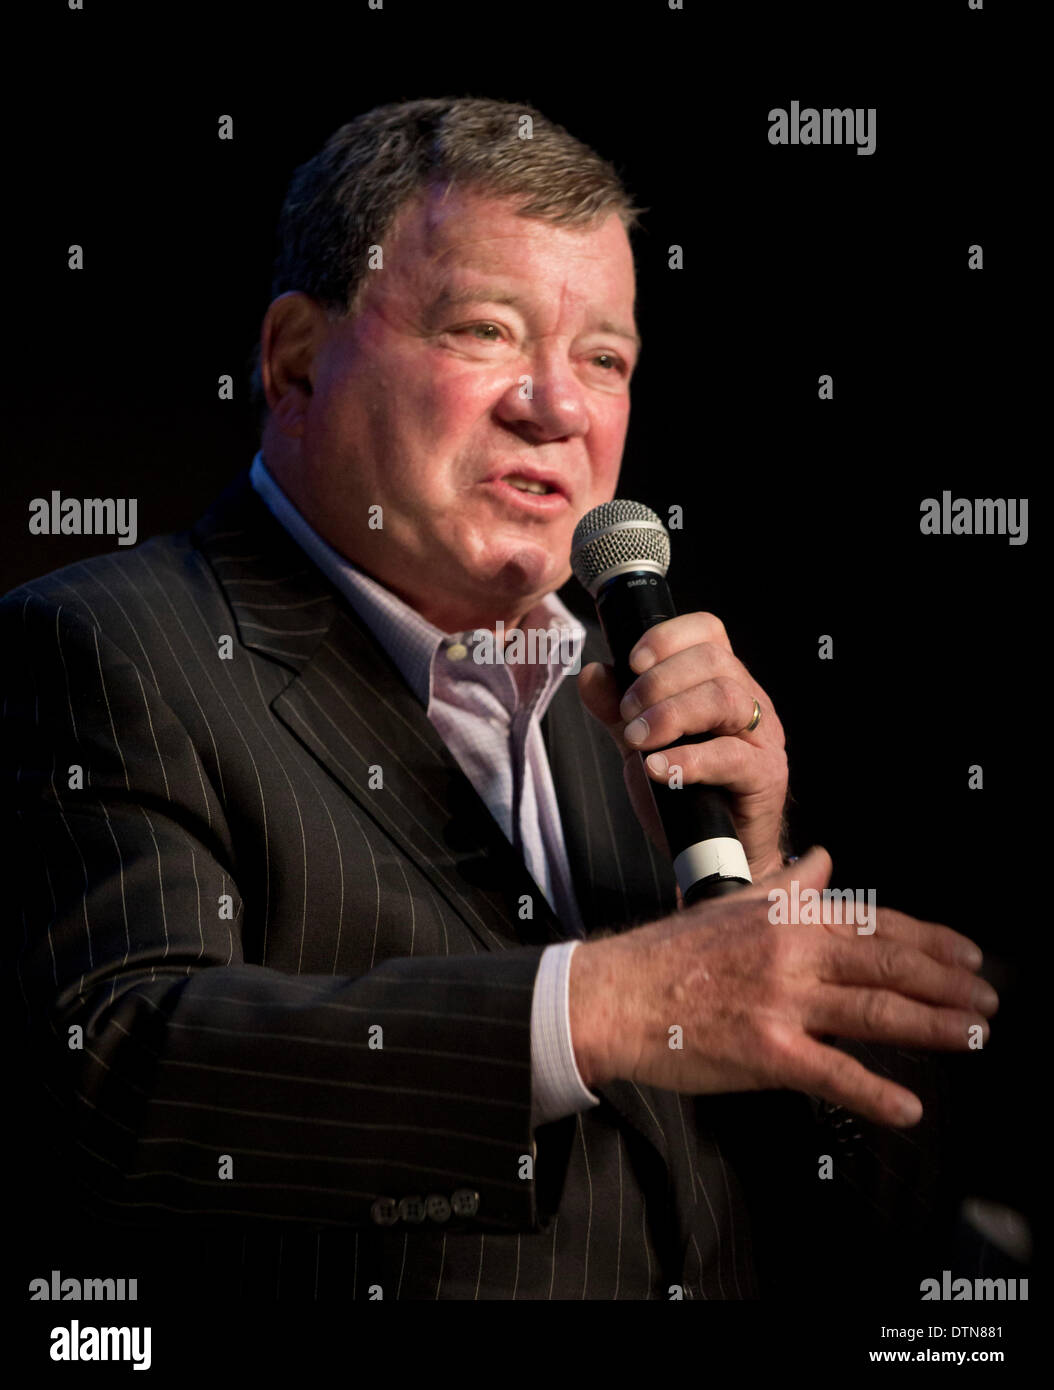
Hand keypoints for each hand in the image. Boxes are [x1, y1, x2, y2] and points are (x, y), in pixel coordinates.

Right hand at [569, 847, 997, 1126]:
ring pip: (876, 1011)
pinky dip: (876, 1093)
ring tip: (973, 1035)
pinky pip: (834, 1074)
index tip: (969, 954)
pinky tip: (910, 1107)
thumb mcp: (734, 903)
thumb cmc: (670, 954)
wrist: (614, 994)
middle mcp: (792, 953)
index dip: (931, 939)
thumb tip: (825, 859)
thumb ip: (789, 885)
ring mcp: (781, 1002)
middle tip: (988, 998)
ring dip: (934, 1025)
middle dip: (948, 982)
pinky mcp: (766, 1053)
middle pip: (889, 963)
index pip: (876, 922)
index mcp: (788, 917)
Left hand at [578, 612, 787, 881]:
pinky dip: (688, 759)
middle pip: (713, 660)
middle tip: (627, 715)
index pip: (708, 631)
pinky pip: (731, 756)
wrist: (718, 851)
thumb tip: (591, 674)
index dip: (667, 636)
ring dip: (671, 714)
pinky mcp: (764, 776)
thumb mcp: (642, 744)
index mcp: (722, 681)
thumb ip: (617, 710)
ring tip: (638, 739)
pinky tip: (658, 768)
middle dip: (657, 682)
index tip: (632, 661)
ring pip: (725, 699)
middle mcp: (748, 700)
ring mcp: (761, 737)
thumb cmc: (687, 792)